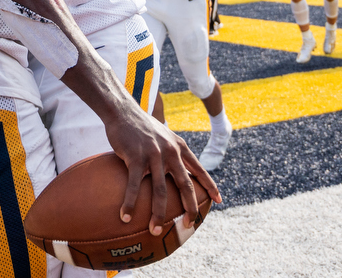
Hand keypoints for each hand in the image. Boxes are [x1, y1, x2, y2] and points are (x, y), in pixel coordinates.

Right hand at [103, 101, 221, 235]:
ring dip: (158, 214)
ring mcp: (153, 155)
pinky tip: (125, 216)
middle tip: (189, 225)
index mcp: (179, 147)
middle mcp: (170, 152)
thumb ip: (171, 149)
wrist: (122, 110)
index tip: (219, 200)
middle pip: (185, 185)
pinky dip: (130, 203)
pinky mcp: (135, 158)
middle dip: (189, 208)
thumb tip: (176, 166)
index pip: (199, 169)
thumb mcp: (163, 135)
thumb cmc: (141, 125)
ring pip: (160, 190)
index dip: (210, 185)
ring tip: (155, 231)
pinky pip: (133, 186)